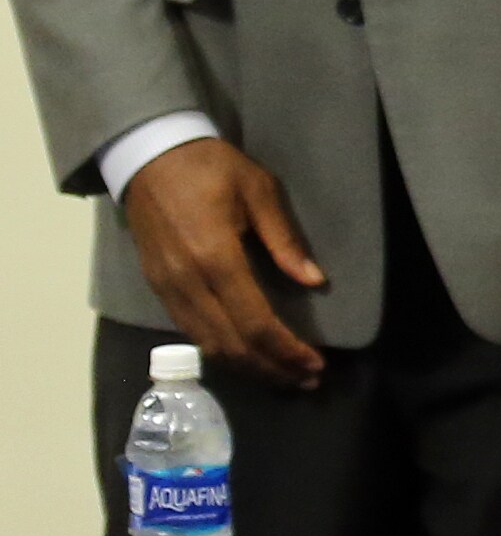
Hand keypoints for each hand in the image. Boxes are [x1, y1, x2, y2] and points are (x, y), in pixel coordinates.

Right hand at [119, 139, 325, 392]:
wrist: (150, 156)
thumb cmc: (212, 167)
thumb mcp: (260, 191)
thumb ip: (285, 241)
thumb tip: (316, 282)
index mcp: (217, 258)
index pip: (255, 322)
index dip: (286, 350)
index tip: (315, 365)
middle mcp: (188, 283)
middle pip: (232, 344)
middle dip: (272, 368)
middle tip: (308, 379)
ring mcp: (168, 289)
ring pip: (208, 344)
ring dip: (247, 366)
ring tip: (284, 375)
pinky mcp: (158, 288)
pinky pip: (191, 332)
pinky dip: (222, 351)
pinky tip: (247, 355)